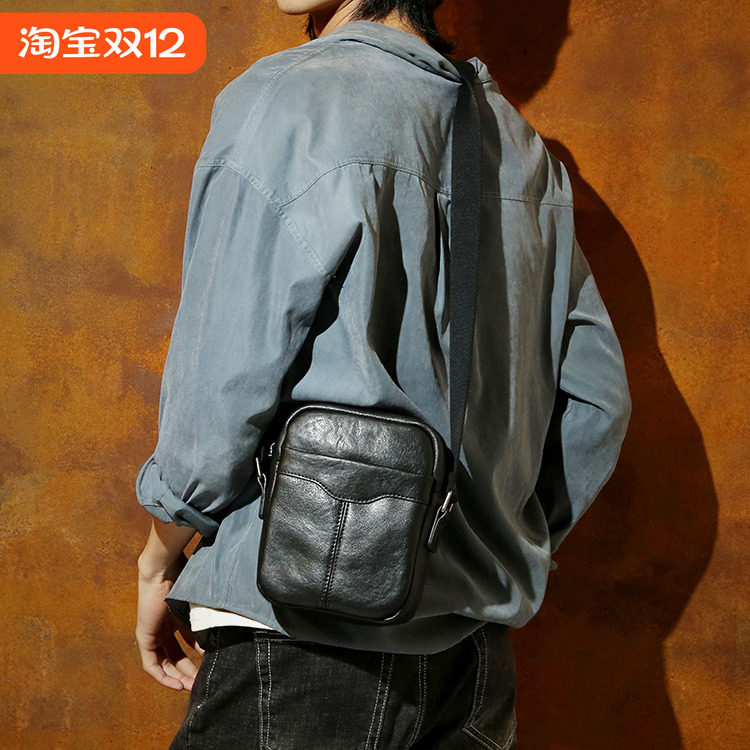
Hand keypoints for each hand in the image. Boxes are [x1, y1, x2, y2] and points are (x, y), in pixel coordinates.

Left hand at [135, 553, 204, 690]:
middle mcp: (163, 627)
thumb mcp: (197, 605)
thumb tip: (222, 636)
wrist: (165, 569)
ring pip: (163, 663)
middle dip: (187, 671)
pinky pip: (151, 664)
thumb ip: (206, 620)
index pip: (185, 644)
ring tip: (190, 687)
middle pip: (174, 656)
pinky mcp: (145, 637)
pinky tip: (176, 684)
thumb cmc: (184, 578)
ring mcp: (152, 633)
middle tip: (200, 682)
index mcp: (176, 618)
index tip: (209, 667)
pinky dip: (163, 676)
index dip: (196, 658)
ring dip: (176, 677)